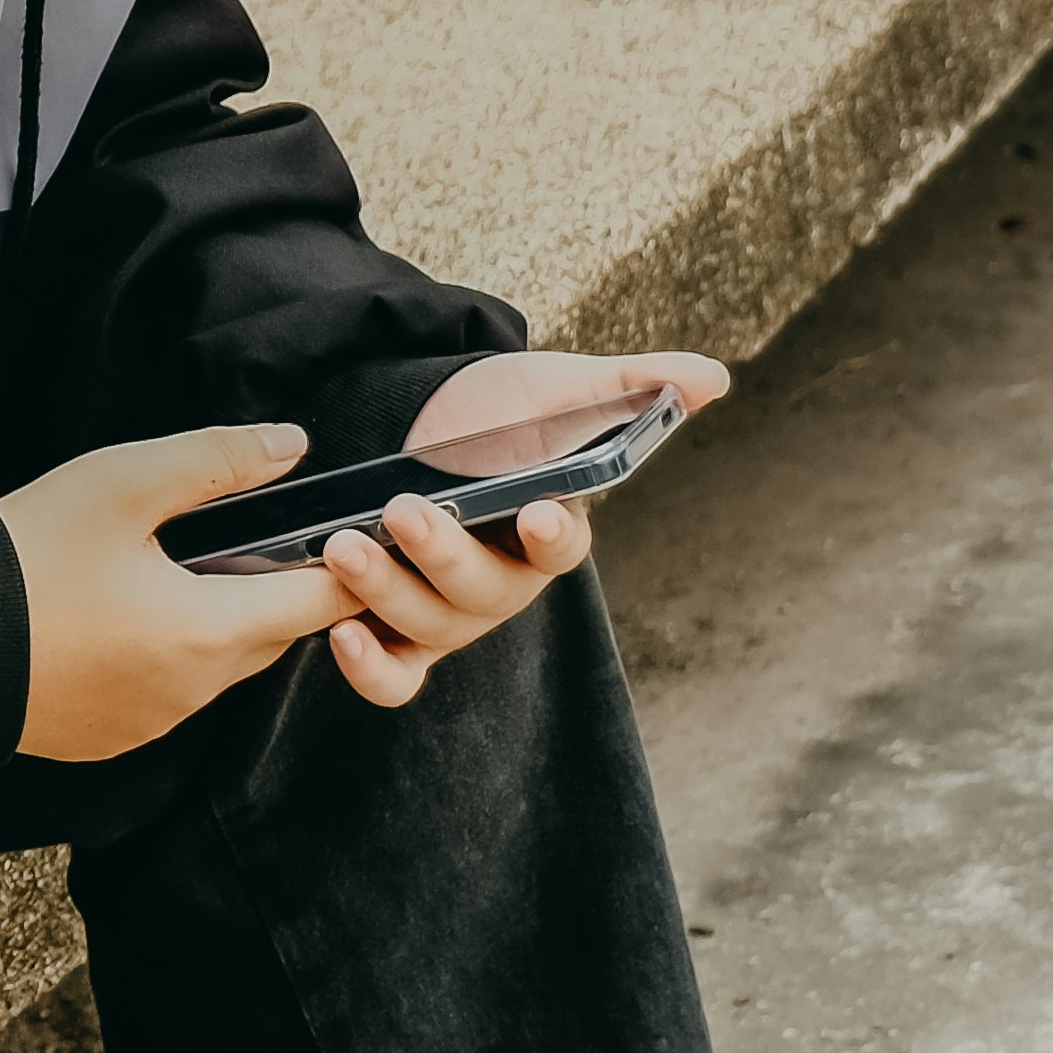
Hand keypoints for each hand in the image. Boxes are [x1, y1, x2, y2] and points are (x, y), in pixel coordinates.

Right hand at [0, 420, 371, 761]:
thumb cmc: (27, 556)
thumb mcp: (120, 481)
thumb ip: (216, 458)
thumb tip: (291, 444)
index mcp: (210, 629)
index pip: (322, 602)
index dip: (343, 562)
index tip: (340, 530)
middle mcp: (194, 690)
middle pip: (270, 635)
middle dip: (272, 588)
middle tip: (240, 535)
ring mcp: (152, 722)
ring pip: (218, 666)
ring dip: (213, 623)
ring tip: (164, 570)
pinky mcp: (110, 738)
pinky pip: (166, 694)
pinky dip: (162, 657)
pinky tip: (115, 619)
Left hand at [307, 352, 731, 708]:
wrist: (414, 422)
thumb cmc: (497, 410)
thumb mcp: (555, 388)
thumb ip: (629, 386)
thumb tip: (713, 378)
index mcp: (549, 531)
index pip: (563, 546)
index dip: (552, 536)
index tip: (536, 513)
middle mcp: (506, 583)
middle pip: (486, 592)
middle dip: (443, 556)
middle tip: (401, 512)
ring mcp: (452, 613)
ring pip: (432, 627)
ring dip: (387, 593)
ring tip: (343, 547)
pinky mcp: (397, 631)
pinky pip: (396, 673)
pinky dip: (370, 667)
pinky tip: (339, 634)